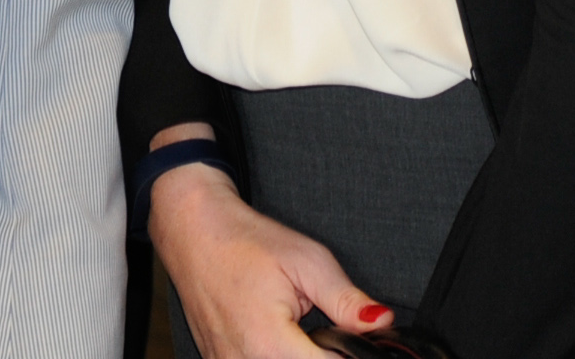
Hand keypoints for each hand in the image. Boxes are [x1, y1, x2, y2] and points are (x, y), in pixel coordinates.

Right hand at [150, 154, 389, 358]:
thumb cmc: (245, 239)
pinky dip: (275, 353)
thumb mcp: (307, 261)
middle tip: (319, 323)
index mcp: (270, 346)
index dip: (349, 353)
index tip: (352, 339)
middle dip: (323, 352)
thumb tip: (382, 323)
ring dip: (297, 353)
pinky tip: (277, 333)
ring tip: (295, 326)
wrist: (191, 229)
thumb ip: (348, 301)